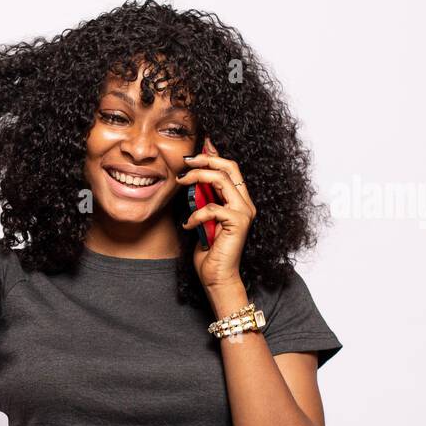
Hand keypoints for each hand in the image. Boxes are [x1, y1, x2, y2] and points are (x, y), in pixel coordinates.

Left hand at [174, 135, 256, 290]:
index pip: (230, 168)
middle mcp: (245, 202)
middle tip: (185, 162)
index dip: (214, 155)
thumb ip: (201, 200)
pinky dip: (195, 213)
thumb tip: (190, 180)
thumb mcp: (201, 218)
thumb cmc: (208, 250)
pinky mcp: (238, 223)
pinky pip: (213, 207)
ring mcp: (244, 212)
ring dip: (197, 178)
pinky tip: (187, 224)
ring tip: (180, 183)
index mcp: (238, 199)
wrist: (216, 276)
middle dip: (205, 160)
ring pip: (222, 180)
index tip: (196, 148)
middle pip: (229, 167)